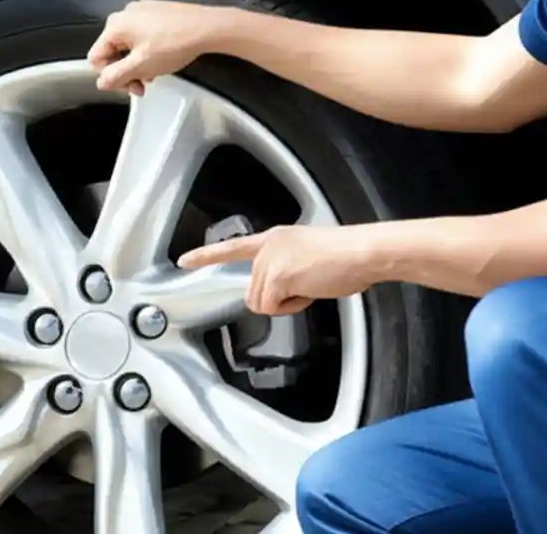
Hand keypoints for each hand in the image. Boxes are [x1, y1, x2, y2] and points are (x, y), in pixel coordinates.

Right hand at [87, 0, 234, 94]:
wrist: (207, 27)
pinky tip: (161, 59)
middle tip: (142, 85)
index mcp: (115, 26)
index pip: (96, 58)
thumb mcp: (141, 66)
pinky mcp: (155, 13)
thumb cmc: (175, 43)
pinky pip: (142, 36)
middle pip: (112, 52)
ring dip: (137, 64)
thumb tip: (102, 82)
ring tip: (154, 73)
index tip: (129, 86)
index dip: (111, 77)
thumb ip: (116, 76)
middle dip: (126, 72)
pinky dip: (147, 51)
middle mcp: (124, 15)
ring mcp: (141, 12)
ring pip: (128, 46)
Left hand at [177, 225, 376, 315]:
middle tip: (307, 285)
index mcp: (274, 238)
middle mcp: (267, 247)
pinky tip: (310, 290)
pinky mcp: (276, 277)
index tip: (183, 261)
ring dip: (285, 303)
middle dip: (277, 298)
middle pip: (253, 291)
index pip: (233, 246)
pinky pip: (272, 308)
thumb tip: (281, 289)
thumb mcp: (307, 255)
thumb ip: (286, 267)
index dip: (206, 256)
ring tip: (311, 285)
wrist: (362, 252)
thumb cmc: (347, 256)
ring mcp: (269, 261)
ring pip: (260, 303)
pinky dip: (292, 307)